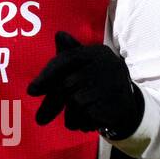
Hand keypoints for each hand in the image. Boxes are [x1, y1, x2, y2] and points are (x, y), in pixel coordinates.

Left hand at [26, 30, 144, 138]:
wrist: (128, 104)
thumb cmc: (99, 81)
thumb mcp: (86, 65)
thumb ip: (70, 54)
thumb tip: (59, 35)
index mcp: (96, 53)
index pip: (67, 59)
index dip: (47, 75)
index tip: (31, 91)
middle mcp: (105, 65)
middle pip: (67, 84)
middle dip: (51, 104)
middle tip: (40, 120)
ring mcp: (111, 85)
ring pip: (75, 102)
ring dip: (70, 116)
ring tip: (74, 120)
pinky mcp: (114, 104)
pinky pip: (87, 116)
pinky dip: (82, 123)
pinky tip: (88, 123)